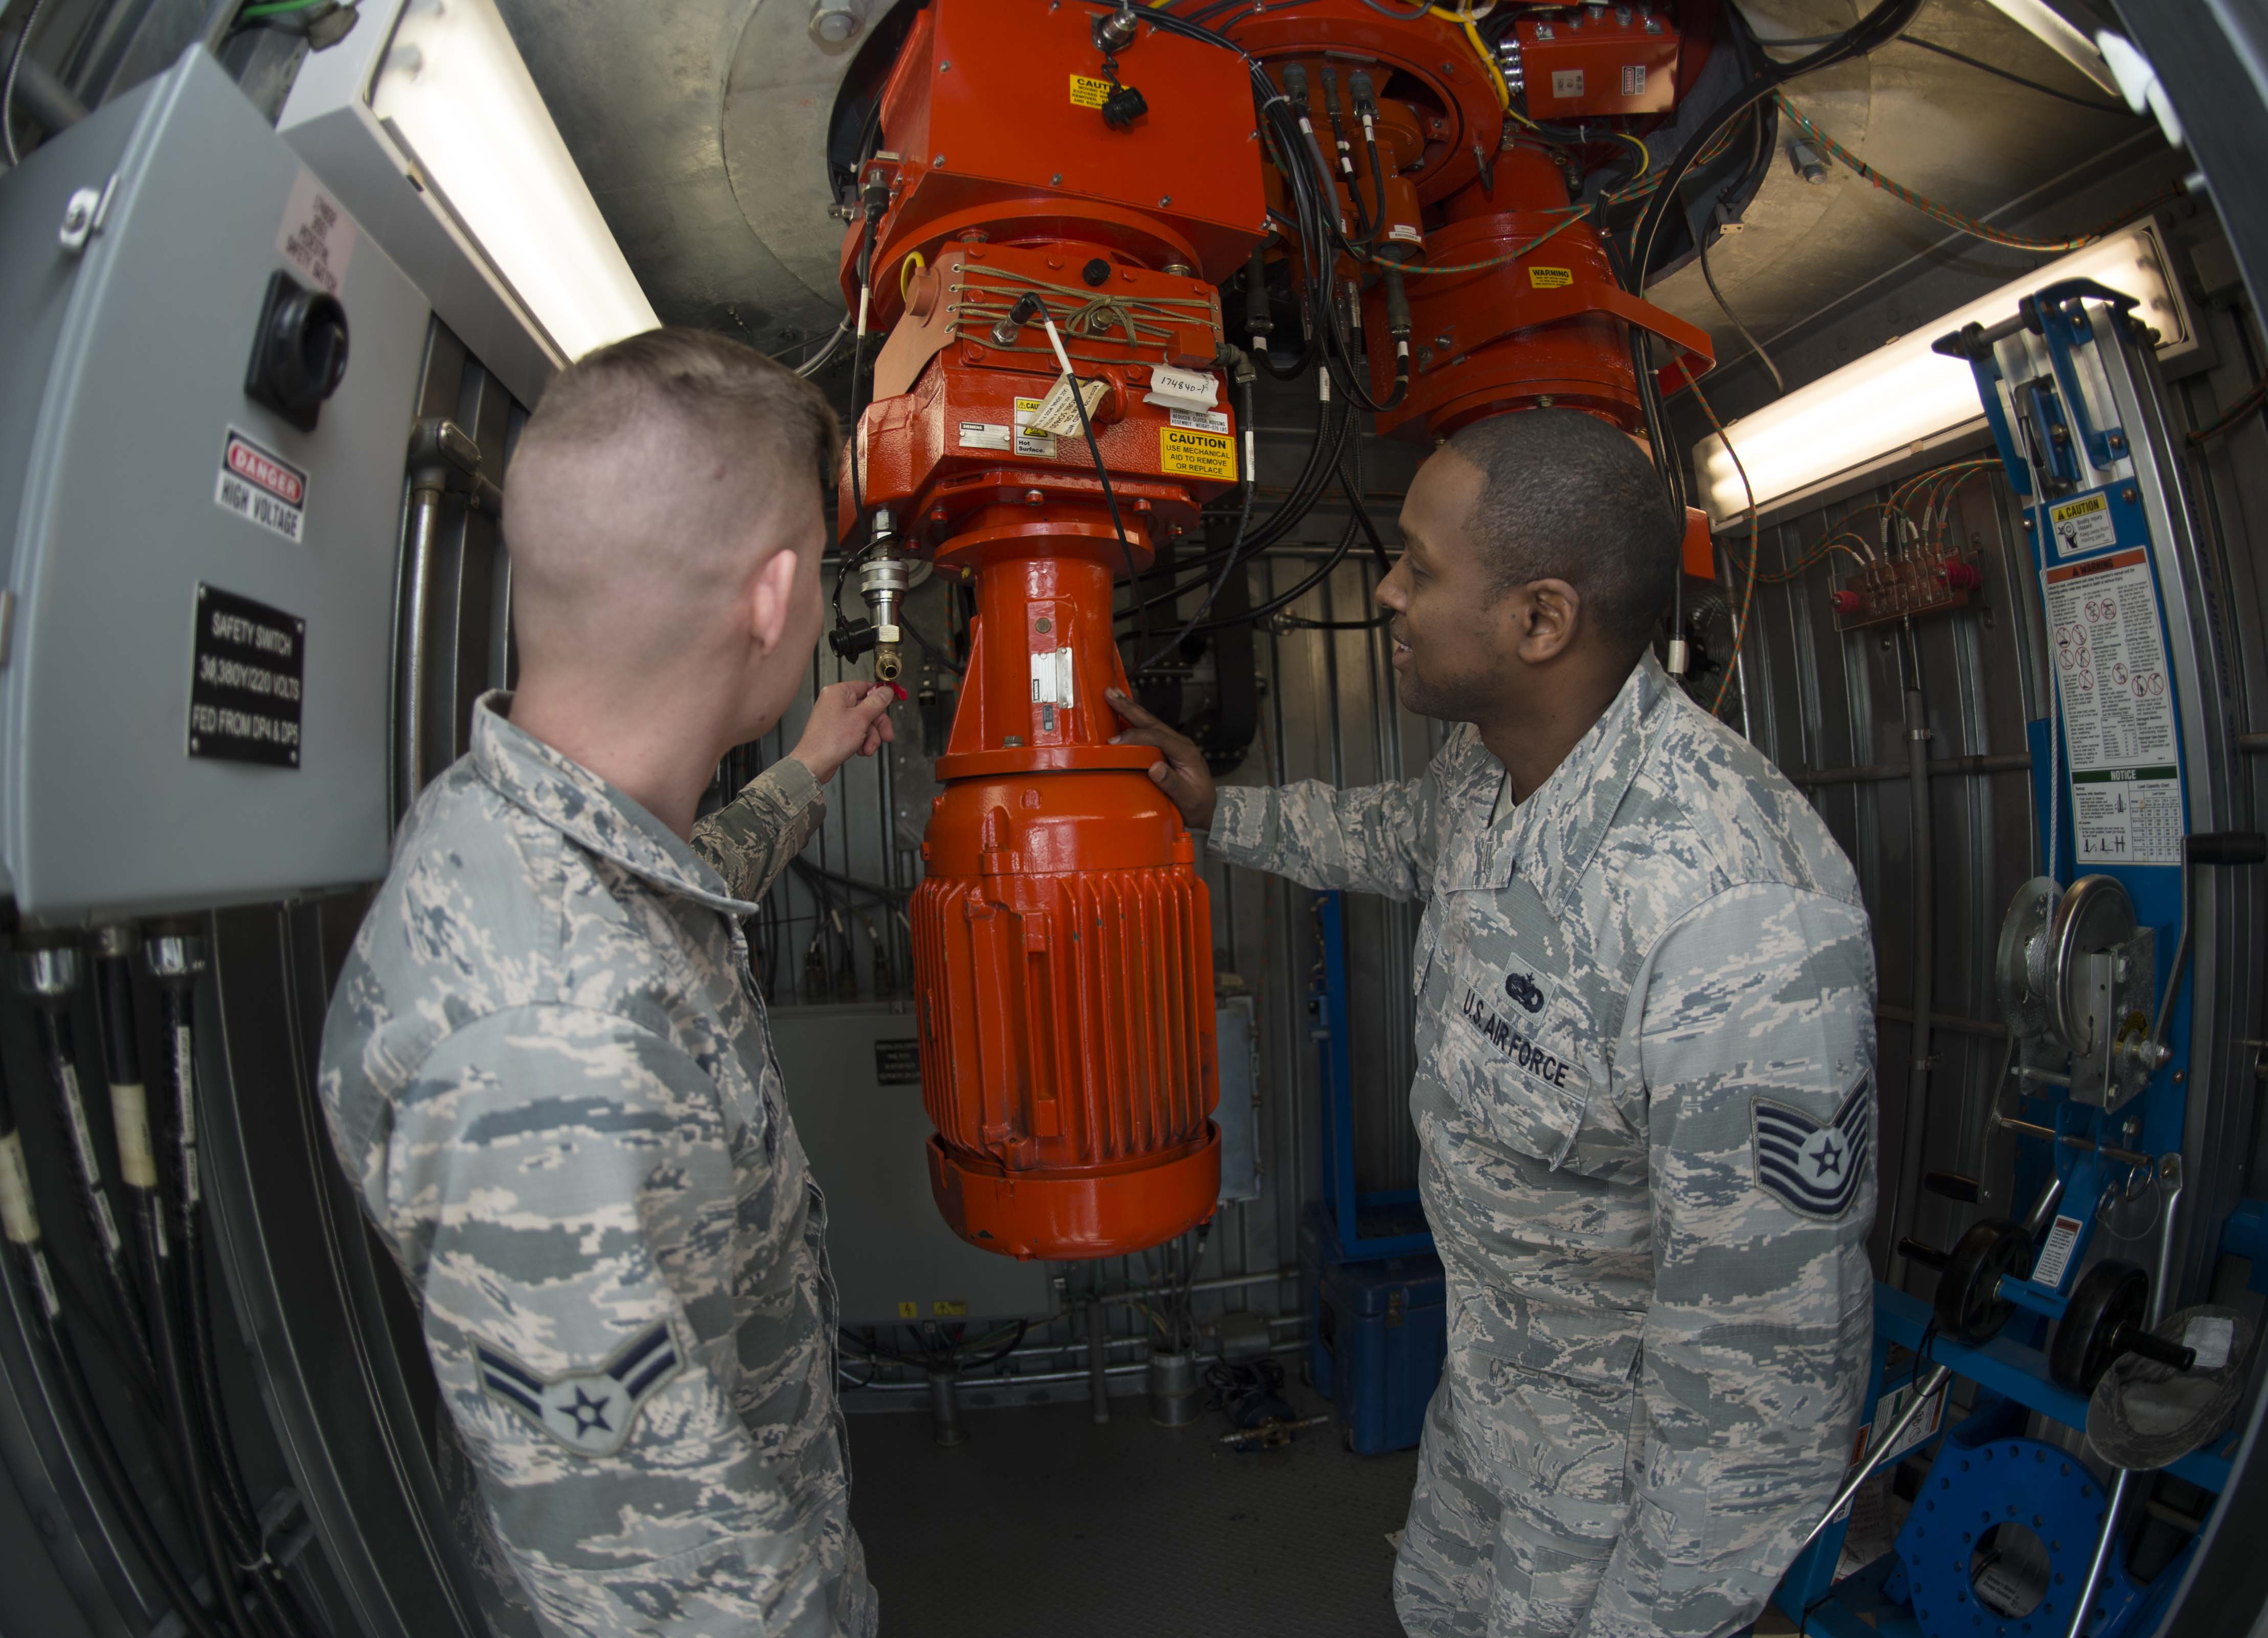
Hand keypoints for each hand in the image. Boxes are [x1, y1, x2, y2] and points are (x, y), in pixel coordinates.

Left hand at [790, 680, 895, 784]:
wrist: (814, 764)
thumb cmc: (829, 741)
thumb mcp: (860, 719)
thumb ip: (876, 703)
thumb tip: (886, 691)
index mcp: (838, 693)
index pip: (866, 687)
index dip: (882, 695)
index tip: (895, 698)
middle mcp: (836, 703)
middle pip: (869, 708)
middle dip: (878, 726)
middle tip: (886, 735)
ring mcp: (837, 718)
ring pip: (865, 723)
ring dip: (871, 738)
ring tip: (868, 747)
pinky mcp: (837, 732)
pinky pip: (857, 733)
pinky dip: (862, 742)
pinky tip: (860, 750)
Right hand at [1107, 689, 1216, 833]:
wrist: (1208, 810)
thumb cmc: (1198, 806)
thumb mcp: (1189, 799)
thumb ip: (1174, 784)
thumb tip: (1155, 768)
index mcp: (1185, 752)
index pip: (1158, 738)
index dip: (1135, 737)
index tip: (1113, 742)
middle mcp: (1179, 743)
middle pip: (1152, 722)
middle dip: (1129, 707)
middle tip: (1109, 693)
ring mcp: (1173, 744)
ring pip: (1149, 723)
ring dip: (1129, 709)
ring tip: (1112, 695)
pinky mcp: (1166, 749)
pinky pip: (1148, 732)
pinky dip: (1132, 721)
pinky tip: (1120, 714)